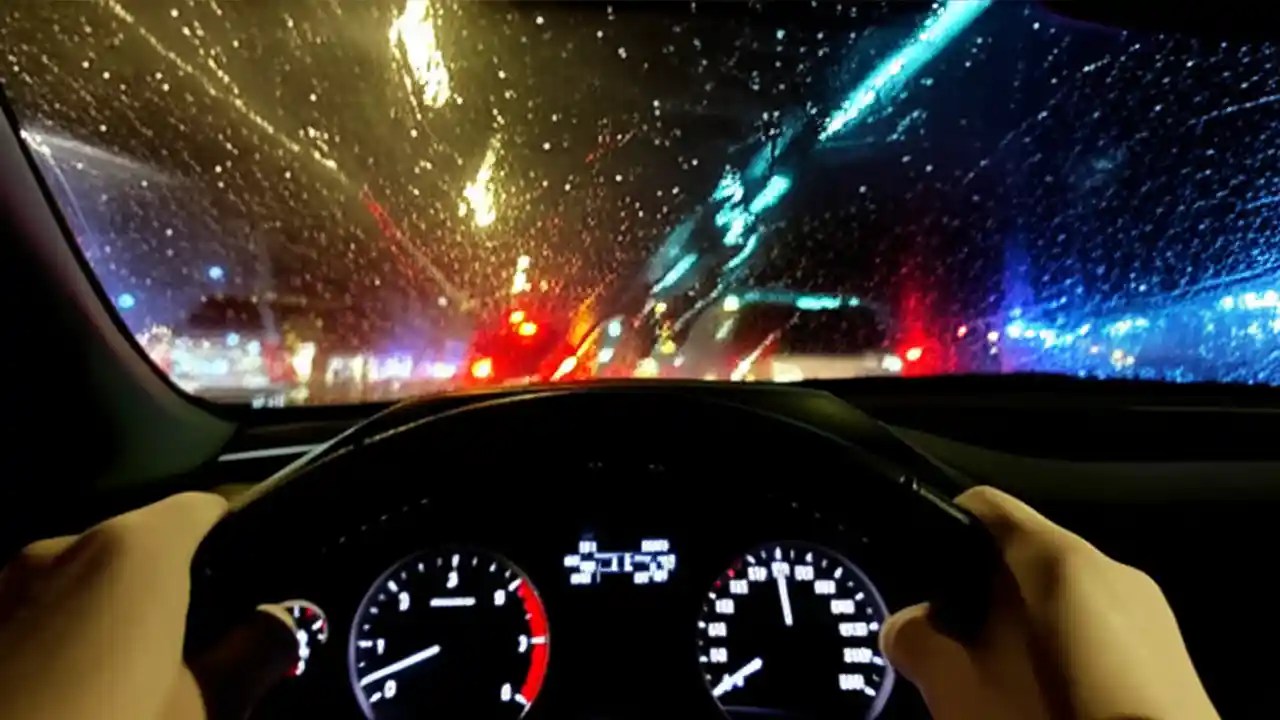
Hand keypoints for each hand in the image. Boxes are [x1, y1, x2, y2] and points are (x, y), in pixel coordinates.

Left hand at [0, 492, 297, 719]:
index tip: (261, 585)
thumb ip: (254, 655)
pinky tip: (78, 698)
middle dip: (176, 592)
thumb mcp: (202, 713)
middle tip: (203, 654)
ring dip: (115, 623)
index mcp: (130, 553)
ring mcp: (1, 591)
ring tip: (136, 684)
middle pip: (143, 551)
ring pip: (85, 589)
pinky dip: (65, 648)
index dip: (241, 537)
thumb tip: (283, 619)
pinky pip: (39, 623)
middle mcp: (58, 550)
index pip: (205, 508)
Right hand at [881, 486, 1219, 719]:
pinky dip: (1067, 662)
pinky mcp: (1171, 664)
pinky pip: (1101, 640)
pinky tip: (1055, 708)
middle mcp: (1113, 570)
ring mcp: (1151, 616)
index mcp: (1059, 558)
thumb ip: (918, 642)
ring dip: (1024, 637)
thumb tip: (908, 627)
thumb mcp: (959, 689)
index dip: (942, 531)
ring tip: (1006, 693)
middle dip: (982, 605)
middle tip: (956, 658)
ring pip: (1063, 606)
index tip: (922, 578)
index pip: (984, 506)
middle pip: (1022, 563)